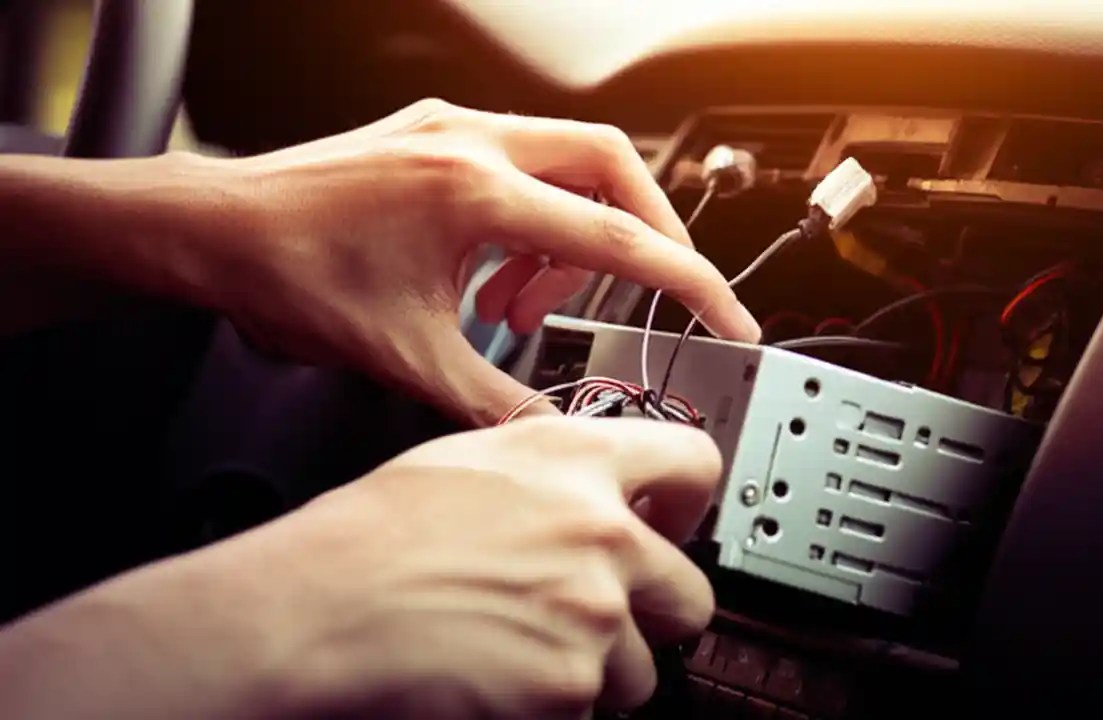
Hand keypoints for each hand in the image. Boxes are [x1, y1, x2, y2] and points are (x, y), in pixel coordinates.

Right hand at [0, 418, 721, 719]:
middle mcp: (601, 533)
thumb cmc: (371, 536)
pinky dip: (554, 703)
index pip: (695, 462)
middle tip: (605, 616)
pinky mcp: (570, 685)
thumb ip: (551, 467)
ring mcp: (593, 614)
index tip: (674, 522)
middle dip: (655, 614)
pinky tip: (499, 675)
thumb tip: (590, 482)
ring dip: (601, 668)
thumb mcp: (469, 458)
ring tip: (526, 651)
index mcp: (577, 460)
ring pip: (644, 667)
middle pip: (692, 595)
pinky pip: (588, 708)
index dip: (689, 501)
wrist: (322, 610)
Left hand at [194, 99, 759, 424]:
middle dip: (647, 233)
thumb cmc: (284, 277)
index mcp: (476, 194)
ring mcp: (452, 131)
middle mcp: (472, 144)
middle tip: (651, 291)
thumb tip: (553, 437)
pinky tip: (497, 278)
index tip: (725, 318)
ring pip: (569, 159)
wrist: (208, 232)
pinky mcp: (433, 137)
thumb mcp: (406, 359)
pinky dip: (534, 219)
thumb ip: (496, 406)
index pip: (617, 236)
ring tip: (534, 305)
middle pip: (615, 165)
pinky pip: (521, 164)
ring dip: (577, 232)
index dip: (686, 284)